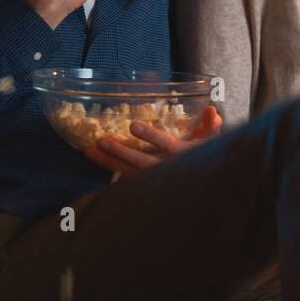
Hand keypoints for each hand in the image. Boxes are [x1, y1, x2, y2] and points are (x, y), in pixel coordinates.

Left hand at [83, 105, 223, 177]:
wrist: (203, 190)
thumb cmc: (205, 157)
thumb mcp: (211, 141)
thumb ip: (211, 125)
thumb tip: (211, 109)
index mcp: (182, 155)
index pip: (165, 145)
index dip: (150, 136)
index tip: (133, 126)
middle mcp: (166, 169)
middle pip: (140, 162)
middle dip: (120, 152)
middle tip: (101, 140)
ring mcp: (153, 179)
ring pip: (127, 172)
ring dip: (107, 161)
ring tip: (88, 150)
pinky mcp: (143, 184)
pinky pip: (122, 177)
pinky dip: (107, 168)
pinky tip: (93, 158)